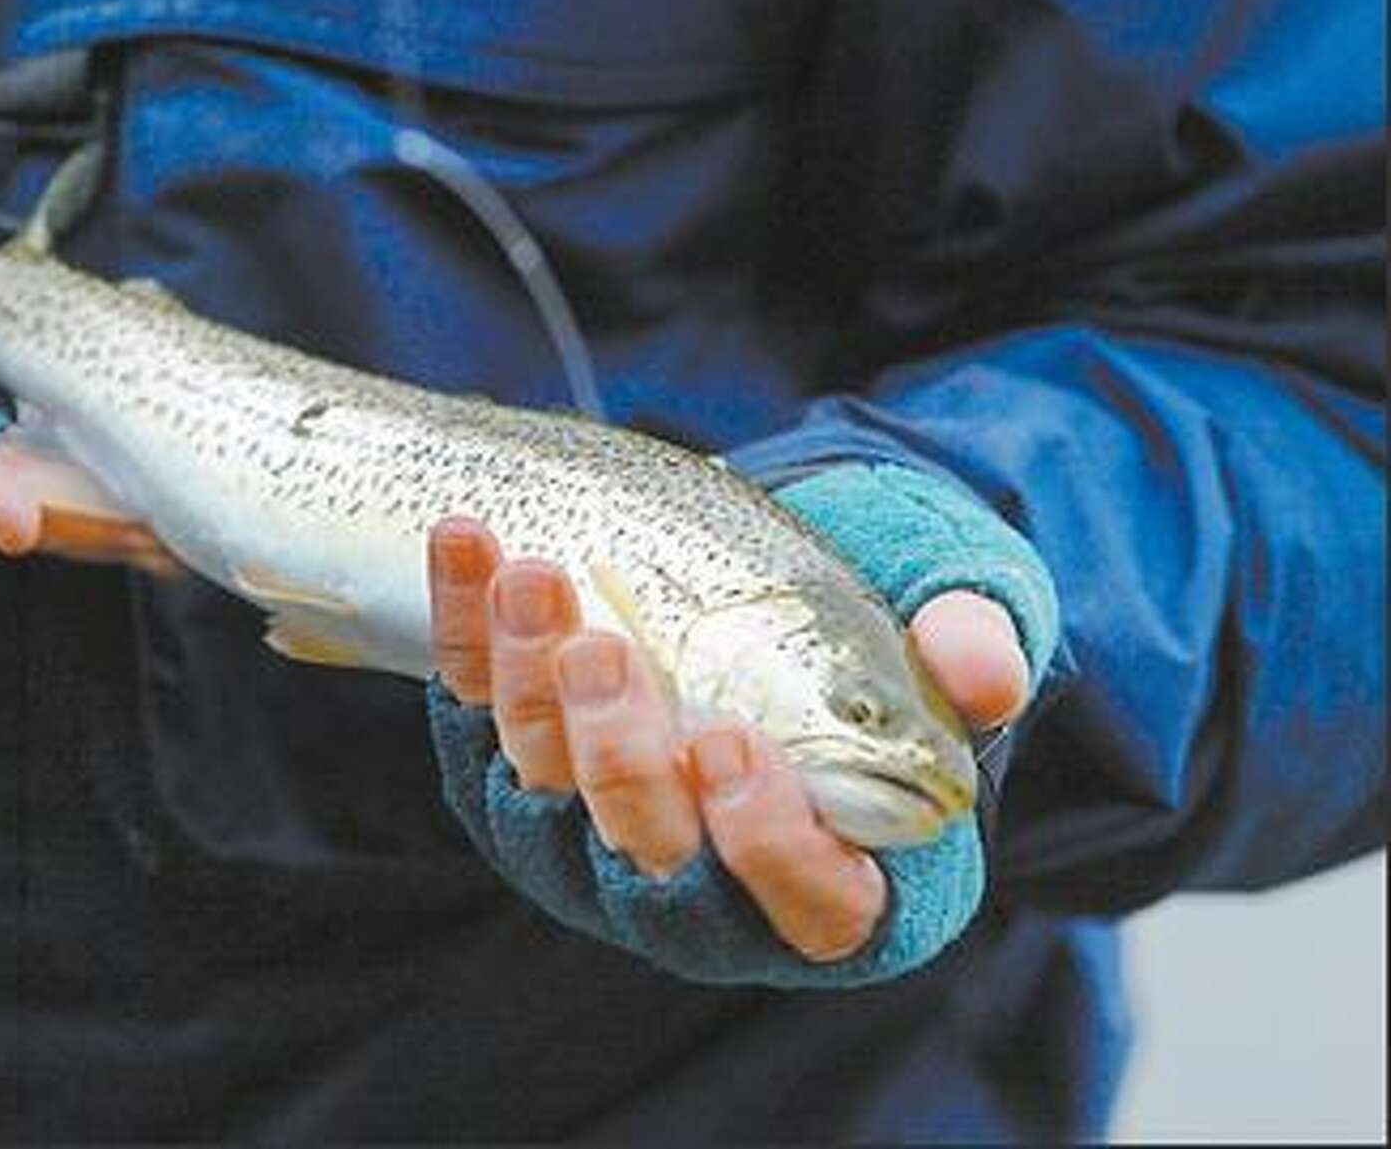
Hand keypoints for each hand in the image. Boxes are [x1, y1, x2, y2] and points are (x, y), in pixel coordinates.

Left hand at [428, 517, 1025, 961]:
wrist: (782, 602)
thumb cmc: (884, 651)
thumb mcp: (955, 633)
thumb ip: (975, 646)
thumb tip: (984, 674)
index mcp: (835, 884)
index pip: (806, 904)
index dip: (767, 842)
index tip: (733, 745)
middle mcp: (703, 887)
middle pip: (646, 855)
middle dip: (616, 755)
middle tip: (604, 648)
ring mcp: (596, 840)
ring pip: (542, 792)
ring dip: (525, 684)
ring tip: (532, 578)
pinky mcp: (519, 772)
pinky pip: (475, 717)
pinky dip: (466, 635)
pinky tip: (468, 547)